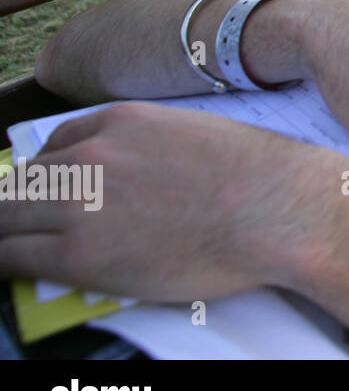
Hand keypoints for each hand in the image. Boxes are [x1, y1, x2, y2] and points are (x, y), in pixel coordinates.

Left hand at [0, 102, 348, 302]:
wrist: (278, 210)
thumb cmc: (258, 177)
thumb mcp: (198, 135)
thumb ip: (154, 148)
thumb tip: (140, 178)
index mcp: (123, 122)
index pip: (59, 143)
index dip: (51, 171)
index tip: (54, 191)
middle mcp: (93, 156)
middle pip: (25, 180)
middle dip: (22, 203)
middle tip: (28, 224)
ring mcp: (82, 204)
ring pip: (8, 215)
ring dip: (8, 231)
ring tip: (15, 247)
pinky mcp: (82, 254)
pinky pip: (14, 256)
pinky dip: (8, 262)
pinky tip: (13, 268)